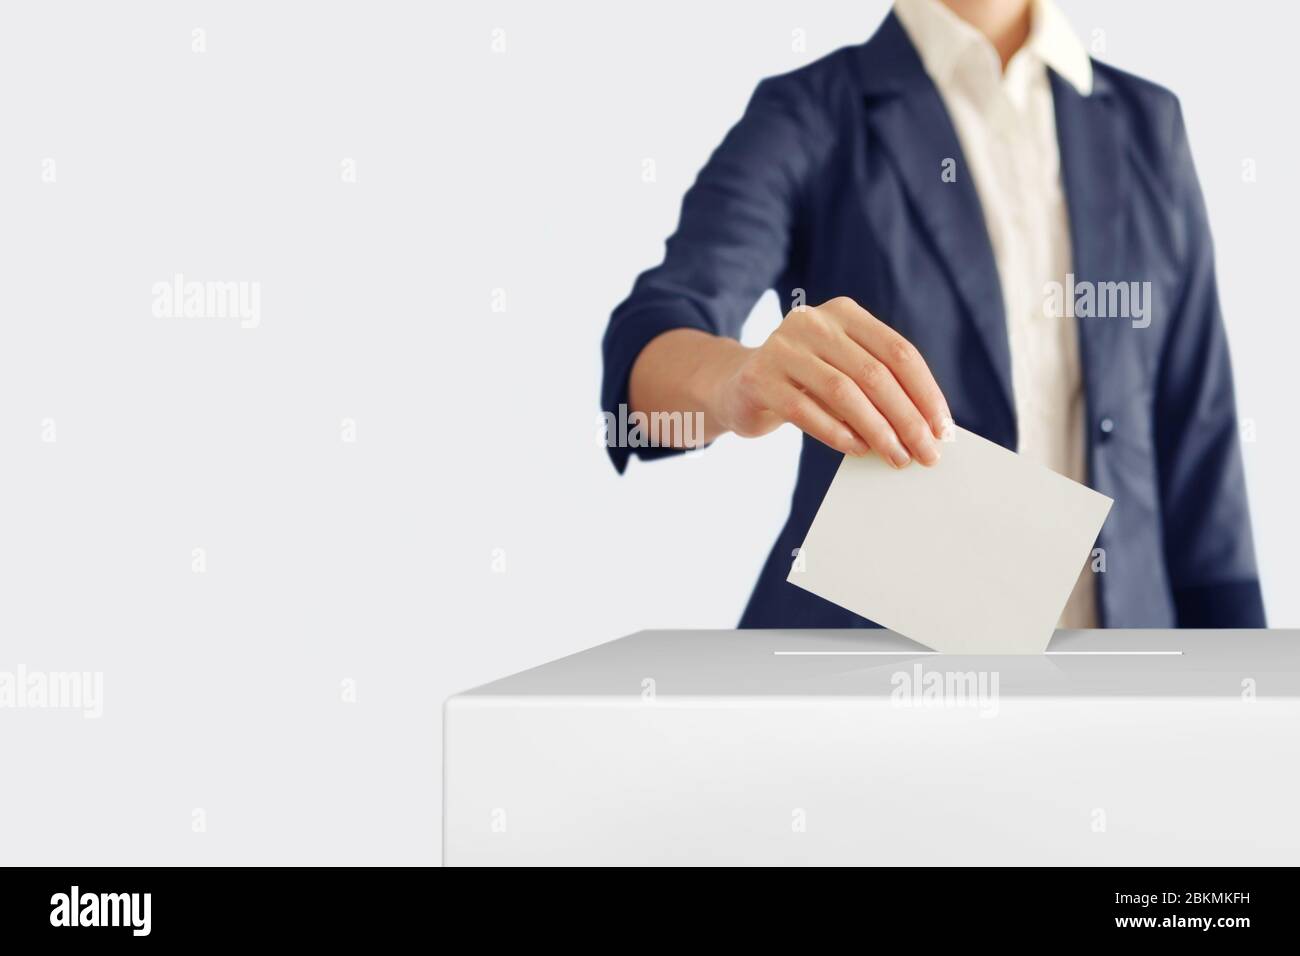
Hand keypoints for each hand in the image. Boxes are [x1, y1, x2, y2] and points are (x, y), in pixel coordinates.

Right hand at [714, 297, 951, 465]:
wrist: (737, 385)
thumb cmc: (804, 383)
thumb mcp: (842, 370)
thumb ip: (877, 386)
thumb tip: (926, 428)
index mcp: (844, 314)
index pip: (898, 352)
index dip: (926, 392)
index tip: (943, 429)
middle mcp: (813, 322)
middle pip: (875, 374)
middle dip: (907, 419)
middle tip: (925, 453)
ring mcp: (782, 347)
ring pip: (843, 392)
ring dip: (877, 431)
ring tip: (896, 457)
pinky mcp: (760, 378)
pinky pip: (805, 410)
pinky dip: (837, 433)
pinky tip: (857, 449)